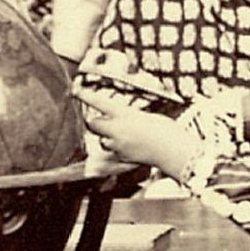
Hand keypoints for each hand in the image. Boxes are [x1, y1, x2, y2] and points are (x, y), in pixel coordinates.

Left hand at [79, 94, 210, 184]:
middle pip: (92, 124)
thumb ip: (129, 118)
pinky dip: (119, 150)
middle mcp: (117, 130)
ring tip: (126, 137)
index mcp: (124, 114)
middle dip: (95, 122)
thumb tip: (119, 121)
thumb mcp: (146, 117)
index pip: (99, 102)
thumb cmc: (166, 131)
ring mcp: (118, 146)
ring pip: (102, 141)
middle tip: (104, 121)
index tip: (76, 92)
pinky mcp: (122, 159)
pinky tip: (133, 147)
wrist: (173, 150)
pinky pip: (113, 153)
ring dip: (108, 138)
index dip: (85, 96)